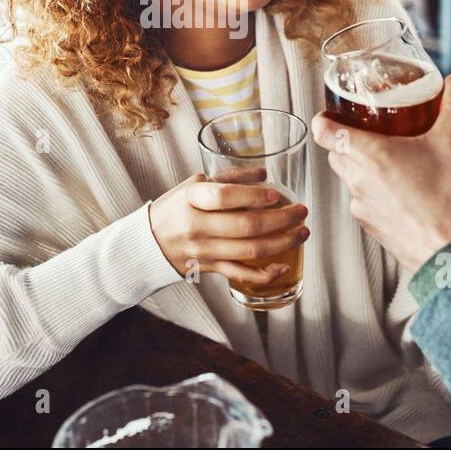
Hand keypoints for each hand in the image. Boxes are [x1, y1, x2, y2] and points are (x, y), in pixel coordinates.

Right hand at [149, 170, 309, 287]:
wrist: (149, 242)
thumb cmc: (175, 208)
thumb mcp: (194, 185)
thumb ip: (228, 178)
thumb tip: (263, 174)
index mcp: (192, 199)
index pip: (224, 198)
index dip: (253, 197)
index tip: (276, 195)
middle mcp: (198, 226)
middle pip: (245, 226)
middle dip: (281, 220)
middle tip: (301, 212)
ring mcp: (205, 250)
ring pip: (249, 251)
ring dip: (282, 243)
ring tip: (301, 233)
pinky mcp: (210, 268)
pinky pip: (241, 274)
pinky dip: (265, 274)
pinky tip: (284, 266)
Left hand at [310, 73, 450, 272]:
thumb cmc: (448, 200)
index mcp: (369, 155)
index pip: (324, 132)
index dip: (323, 119)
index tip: (331, 112)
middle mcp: (357, 180)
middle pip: (335, 153)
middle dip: (347, 141)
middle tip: (370, 132)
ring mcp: (360, 205)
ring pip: (349, 177)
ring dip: (362, 167)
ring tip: (391, 161)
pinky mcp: (368, 225)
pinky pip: (362, 200)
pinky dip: (374, 192)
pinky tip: (401, 191)